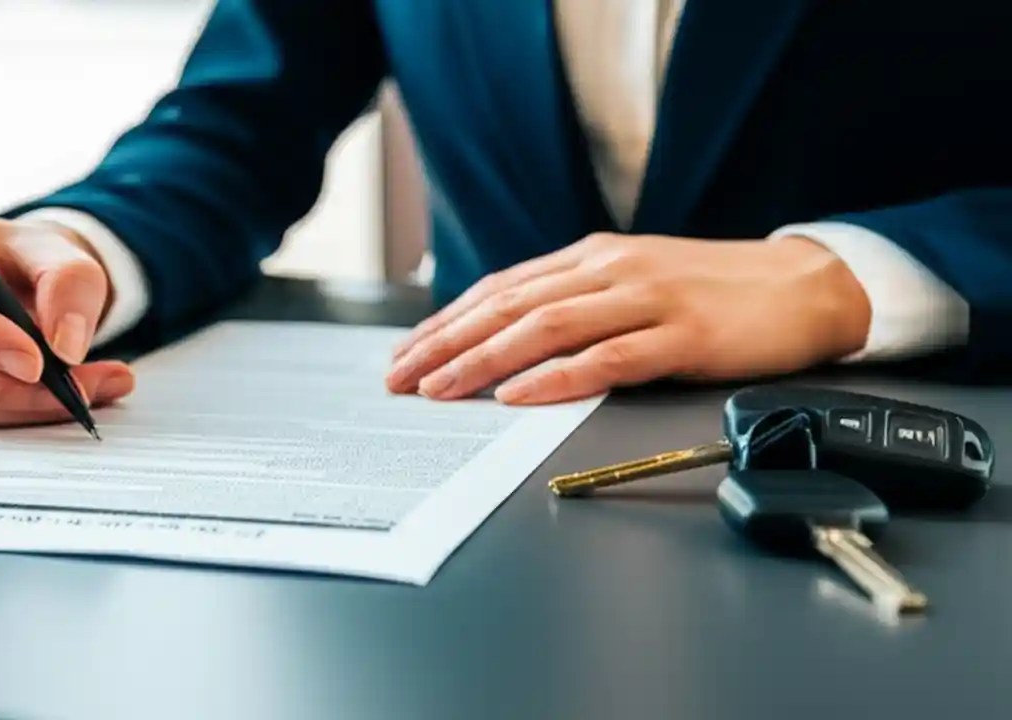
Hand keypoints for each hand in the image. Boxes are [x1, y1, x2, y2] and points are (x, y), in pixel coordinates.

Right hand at [0, 212, 134, 424]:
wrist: (10, 279)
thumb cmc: (19, 258)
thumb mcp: (56, 250)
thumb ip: (69, 283)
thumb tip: (67, 347)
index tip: (35, 361)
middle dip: (2, 383)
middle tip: (74, 390)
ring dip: (12, 406)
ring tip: (81, 396)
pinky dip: (4, 415)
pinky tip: (52, 404)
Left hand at [386, 233, 870, 403]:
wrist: (804, 284)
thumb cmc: (713, 291)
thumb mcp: (634, 281)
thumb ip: (579, 301)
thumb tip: (510, 339)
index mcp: (593, 258)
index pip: (502, 289)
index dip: (448, 322)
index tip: (406, 353)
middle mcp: (610, 270)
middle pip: (510, 306)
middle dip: (446, 344)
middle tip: (400, 377)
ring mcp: (646, 298)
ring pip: (547, 327)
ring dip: (484, 359)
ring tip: (439, 388)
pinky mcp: (682, 334)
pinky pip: (609, 357)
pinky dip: (558, 376)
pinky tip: (519, 394)